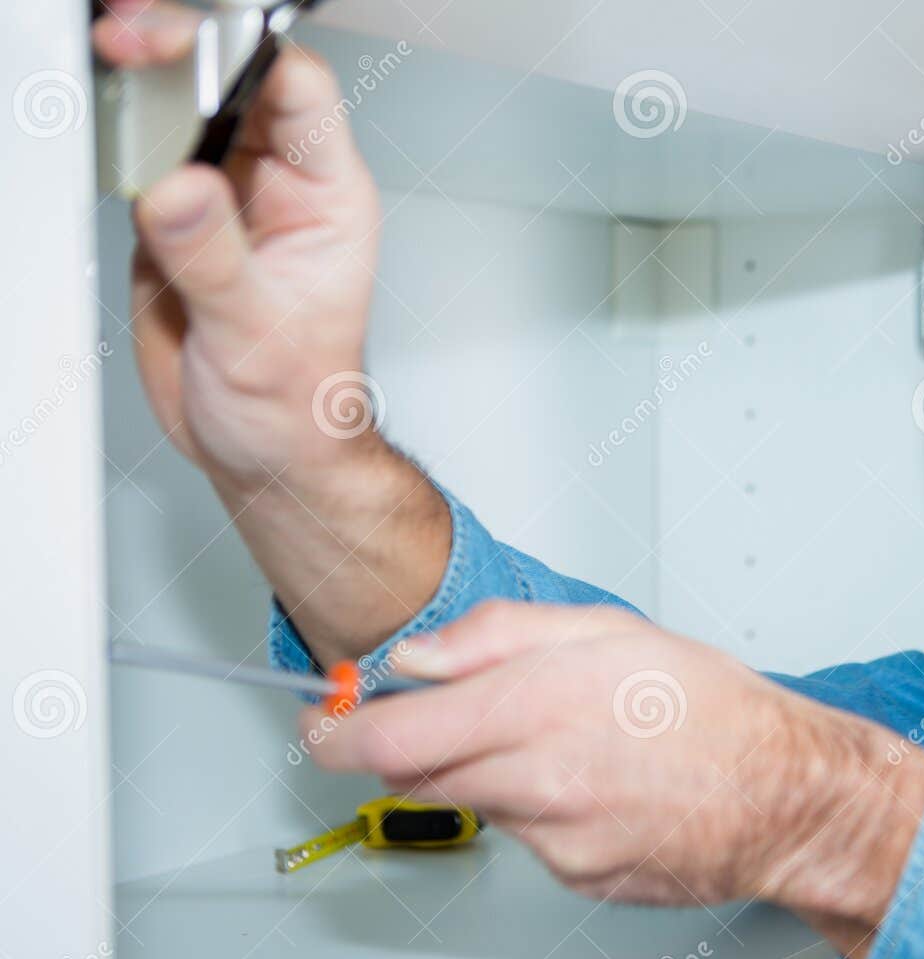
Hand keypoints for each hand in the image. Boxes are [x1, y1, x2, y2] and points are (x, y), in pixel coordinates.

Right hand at [95, 0, 382, 490]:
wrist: (260, 449)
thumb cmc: (297, 402)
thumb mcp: (260, 338)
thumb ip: (216, 260)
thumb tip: (180, 189)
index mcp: (327, 199)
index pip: (297, 91)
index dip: (245, 55)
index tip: (190, 51)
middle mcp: (277, 187)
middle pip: (231, 82)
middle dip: (180, 51)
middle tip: (130, 43)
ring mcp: (223, 199)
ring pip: (181, 108)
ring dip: (140, 85)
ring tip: (107, 68)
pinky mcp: (173, 220)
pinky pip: (140, 155)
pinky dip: (113, 134)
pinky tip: (96, 123)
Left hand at [298, 602, 923, 957]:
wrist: (788, 797)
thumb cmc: (715, 710)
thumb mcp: (611, 631)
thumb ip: (499, 634)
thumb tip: (416, 657)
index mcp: (541, 704)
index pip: (395, 737)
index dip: (340, 735)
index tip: (323, 726)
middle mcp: (539, 779)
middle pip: (419, 778)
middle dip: (410, 750)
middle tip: (442, 719)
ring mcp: (556, 840)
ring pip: (476, 806)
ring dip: (489, 774)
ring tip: (564, 743)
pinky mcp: (577, 878)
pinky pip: (527, 840)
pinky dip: (539, 811)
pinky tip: (596, 786)